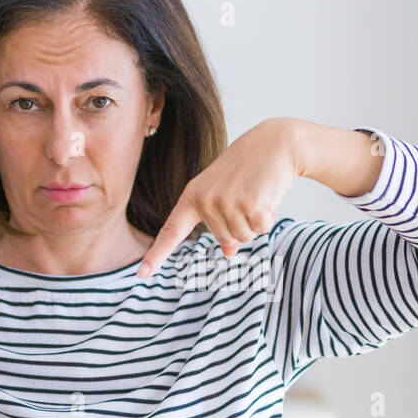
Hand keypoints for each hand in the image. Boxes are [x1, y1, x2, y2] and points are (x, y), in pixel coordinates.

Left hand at [137, 117, 301, 278]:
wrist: (275, 142)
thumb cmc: (249, 168)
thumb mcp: (228, 193)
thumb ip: (222, 222)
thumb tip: (229, 253)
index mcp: (193, 196)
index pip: (171, 231)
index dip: (156, 255)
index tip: (142, 274)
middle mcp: (205, 200)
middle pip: (225, 239)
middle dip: (242, 224)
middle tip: (247, 195)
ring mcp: (226, 202)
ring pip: (243, 237)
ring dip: (255, 222)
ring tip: (256, 194)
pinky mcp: (249, 204)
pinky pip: (260, 229)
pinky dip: (268, 217)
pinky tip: (267, 195)